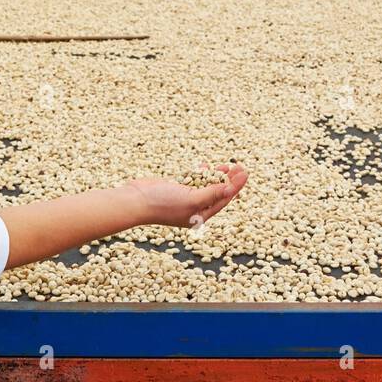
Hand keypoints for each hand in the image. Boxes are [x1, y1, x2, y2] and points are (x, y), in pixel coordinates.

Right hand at [129, 164, 248, 227]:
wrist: (136, 200)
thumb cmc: (162, 204)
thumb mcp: (192, 199)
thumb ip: (212, 193)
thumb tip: (231, 189)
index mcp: (200, 216)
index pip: (223, 200)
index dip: (235, 186)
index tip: (245, 173)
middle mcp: (194, 208)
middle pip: (217, 192)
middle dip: (229, 180)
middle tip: (241, 167)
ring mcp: (184, 198)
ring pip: (206, 185)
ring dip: (217, 175)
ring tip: (229, 165)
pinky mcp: (175, 188)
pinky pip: (193, 180)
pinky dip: (201, 173)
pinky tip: (207, 166)